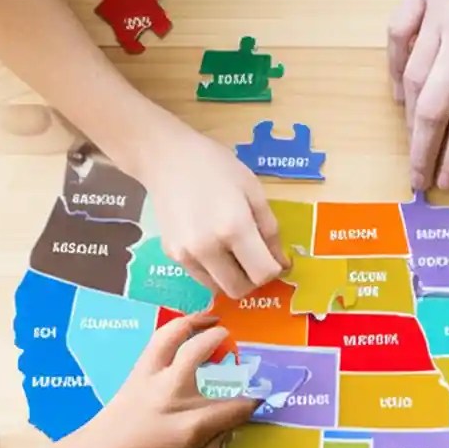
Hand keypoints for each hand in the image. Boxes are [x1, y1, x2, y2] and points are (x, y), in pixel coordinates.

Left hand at [58, 314, 259, 447]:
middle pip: (201, 351)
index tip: (257, 400)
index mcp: (191, 424)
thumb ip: (214, 440)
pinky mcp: (133, 374)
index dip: (251, 403)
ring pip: (173, 334)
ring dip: (194, 321)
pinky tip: (185, 331)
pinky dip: (173, 331)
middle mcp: (172, 393)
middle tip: (232, 342)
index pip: (236, 405)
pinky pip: (157, 343)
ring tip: (211, 319)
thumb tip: (230, 422)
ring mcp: (149, 379)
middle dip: (221, 341)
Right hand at [127, 116, 287, 297]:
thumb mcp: (254, 191)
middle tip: (256, 260)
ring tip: (234, 251)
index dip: (275, 270)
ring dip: (233, 278)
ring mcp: (186, 254)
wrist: (166, 158)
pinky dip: (214, 271)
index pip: (262, 273)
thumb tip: (282, 263)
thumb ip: (270, 230)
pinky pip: (201, 277)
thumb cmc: (216, 167)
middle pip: (239, 289)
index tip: (275, 259)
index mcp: (234, 228)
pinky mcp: (172, 254)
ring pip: (218, 288)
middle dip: (254, 279)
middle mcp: (208, 248)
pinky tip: (214, 246)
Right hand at [388, 0, 448, 190]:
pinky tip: (400, 91)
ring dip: (409, 118)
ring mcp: (439, 11)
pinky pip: (399, 35)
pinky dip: (396, 67)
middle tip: (418, 179)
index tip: (448, 180)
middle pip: (434, 109)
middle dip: (423, 151)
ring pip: (414, 77)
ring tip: (411, 144)